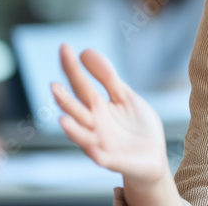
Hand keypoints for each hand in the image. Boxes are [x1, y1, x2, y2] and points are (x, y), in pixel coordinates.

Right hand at [51, 43, 171, 190]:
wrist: (154, 156)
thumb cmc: (136, 126)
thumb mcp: (124, 96)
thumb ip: (107, 77)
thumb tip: (85, 51)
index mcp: (97, 107)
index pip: (81, 85)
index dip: (72, 68)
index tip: (64, 47)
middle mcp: (94, 124)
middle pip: (77, 108)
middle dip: (64, 98)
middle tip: (53, 84)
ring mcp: (101, 143)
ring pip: (82, 133)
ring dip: (72, 126)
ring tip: (62, 117)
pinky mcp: (113, 159)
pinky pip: (99, 155)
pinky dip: (91, 148)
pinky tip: (88, 142)